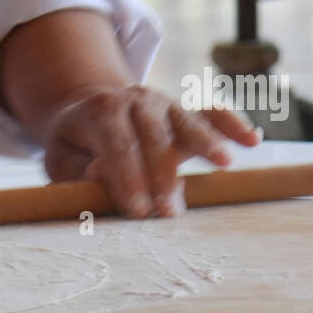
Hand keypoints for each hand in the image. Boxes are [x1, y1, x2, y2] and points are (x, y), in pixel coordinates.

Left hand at [40, 85, 261, 217]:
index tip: (137, 210)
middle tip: (168, 213)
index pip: (117, 146)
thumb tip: (101, 173)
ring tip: (223, 165)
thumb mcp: (60, 158)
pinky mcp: (184, 109)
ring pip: (186, 122)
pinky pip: (211, 112)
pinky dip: (232, 123)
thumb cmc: (74, 144)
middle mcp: (135, 100)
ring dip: (205, 144)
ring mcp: (163, 102)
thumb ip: (77, 169)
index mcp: (100, 111)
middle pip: (154, 138)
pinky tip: (252, 140)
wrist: (87, 109)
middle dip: (162, 177)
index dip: (128, 179)